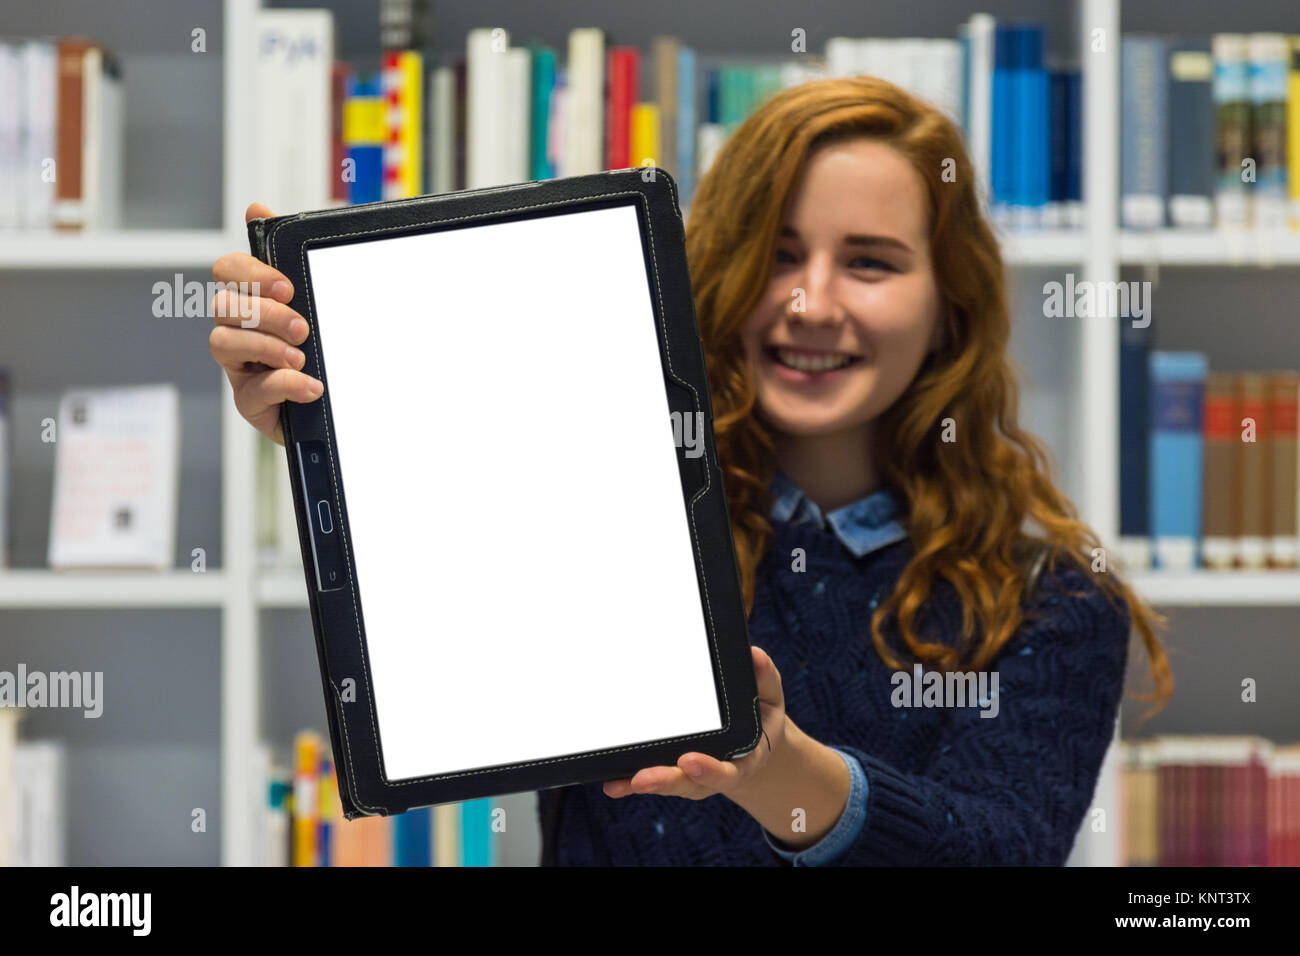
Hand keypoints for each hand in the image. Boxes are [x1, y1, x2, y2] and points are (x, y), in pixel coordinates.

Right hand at [208, 202, 323, 445]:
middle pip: (223, 305)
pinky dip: (285, 384)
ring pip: (223, 343)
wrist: (340, 400)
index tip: (286, 286)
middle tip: (302, 327)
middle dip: (264, 313)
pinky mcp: (249, 400)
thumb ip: (290, 258)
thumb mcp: (316, 300)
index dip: (250, 274)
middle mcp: (238, 329)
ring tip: (301, 357)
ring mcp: (240, 366)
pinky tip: (312, 386)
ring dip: (265, 347)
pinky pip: (254, 390)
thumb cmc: (319, 345)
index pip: (228, 271)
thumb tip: (256, 208)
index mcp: (253, 299)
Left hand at [603, 645, 786, 801]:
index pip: (726, 772)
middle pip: (690, 783)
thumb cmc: (760, 714)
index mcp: (743, 761)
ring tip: (619, 782)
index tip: (688, 760)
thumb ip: (764, 678)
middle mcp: (715, 773)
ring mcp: (692, 775)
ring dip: (642, 783)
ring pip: (668, 783)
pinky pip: (652, 778)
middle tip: (641, 777)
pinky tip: (612, 782)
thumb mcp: (770, 696)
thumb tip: (753, 654)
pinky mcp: (674, 770)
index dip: (708, 770)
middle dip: (666, 781)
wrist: (754, 741)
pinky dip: (630, 782)